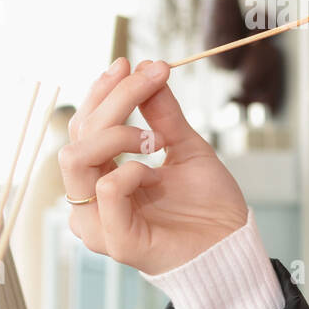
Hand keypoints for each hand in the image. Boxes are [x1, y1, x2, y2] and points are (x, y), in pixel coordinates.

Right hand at [58, 57, 248, 274]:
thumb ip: (162, 114)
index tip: (129, 63)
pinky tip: (152, 170)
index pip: (84, 126)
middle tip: (150, 79)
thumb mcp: (185, 146)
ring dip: (116, 133)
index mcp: (101, 176)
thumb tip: (146, 67)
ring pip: (77, 159)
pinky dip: (129, 170)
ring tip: (153, 138)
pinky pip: (106, 191)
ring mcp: (99, 221)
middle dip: (114, 99)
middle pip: (78, 135)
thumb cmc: (206, 203)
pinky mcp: (116, 241)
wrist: (231, 244)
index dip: (102, 92)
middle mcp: (91, 198)